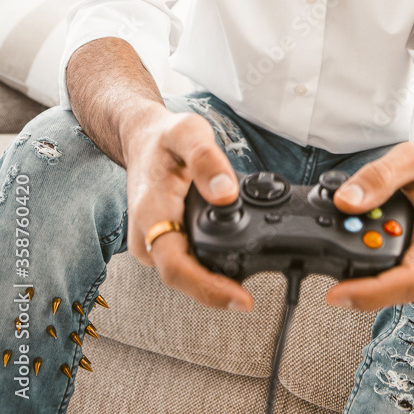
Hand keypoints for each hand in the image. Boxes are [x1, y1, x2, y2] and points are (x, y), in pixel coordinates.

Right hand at [123, 106, 252, 310]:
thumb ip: (207, 160)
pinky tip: (233, 258)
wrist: (142, 138)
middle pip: (183, 279)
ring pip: (185, 273)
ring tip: (248, 275)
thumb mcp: (188, 133)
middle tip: (250, 296)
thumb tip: (227, 194)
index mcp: (151, 212)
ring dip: (213, 279)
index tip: (241, 300)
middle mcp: (147, 235)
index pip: (176, 267)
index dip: (208, 289)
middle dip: (217, 290)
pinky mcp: (161, 242)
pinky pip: (186, 261)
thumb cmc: (164, 137)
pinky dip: (207, 264)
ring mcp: (152, 242)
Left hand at [324, 135, 413, 310]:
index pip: (409, 280)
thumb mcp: (413, 156)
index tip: (335, 294)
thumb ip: (378, 177)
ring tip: (352, 233)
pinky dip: (381, 265)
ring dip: (368, 270)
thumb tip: (344, 202)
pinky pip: (403, 279)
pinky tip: (370, 240)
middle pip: (395, 289)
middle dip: (357, 275)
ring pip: (397, 287)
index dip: (370, 293)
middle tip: (331, 243)